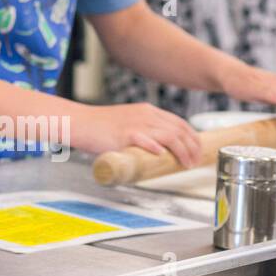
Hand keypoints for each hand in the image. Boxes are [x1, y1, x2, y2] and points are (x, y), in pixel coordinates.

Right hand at [72, 102, 204, 169]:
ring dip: (182, 151)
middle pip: (179, 130)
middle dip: (192, 147)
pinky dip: (156, 147)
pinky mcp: (124, 134)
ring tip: (185, 164)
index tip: (197, 150)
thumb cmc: (100, 126)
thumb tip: (160, 149)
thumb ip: (144, 131)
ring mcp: (135, 124)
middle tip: (194, 161)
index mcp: (147, 110)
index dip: (193, 137)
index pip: (179, 122)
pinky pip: (145, 139)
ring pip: (169, 135)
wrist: (79, 121)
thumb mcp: (128, 122)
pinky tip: (161, 155)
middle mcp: (145, 115)